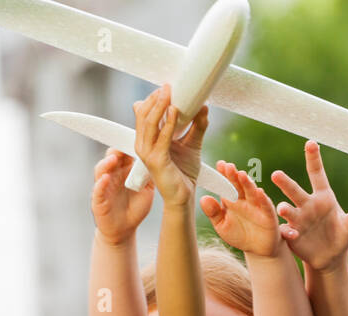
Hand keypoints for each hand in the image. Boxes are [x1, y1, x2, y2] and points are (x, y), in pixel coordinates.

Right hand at [92, 149, 153, 244]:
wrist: (124, 230)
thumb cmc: (135, 208)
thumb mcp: (147, 190)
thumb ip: (149, 176)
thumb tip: (159, 159)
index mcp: (124, 171)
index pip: (124, 153)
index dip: (129, 145)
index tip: (138, 138)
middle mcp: (112, 175)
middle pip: (111, 156)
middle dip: (117, 149)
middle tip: (125, 144)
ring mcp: (104, 186)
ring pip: (101, 169)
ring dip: (107, 163)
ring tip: (114, 158)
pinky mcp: (98, 200)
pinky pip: (97, 189)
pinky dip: (100, 183)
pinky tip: (106, 178)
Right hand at [133, 86, 205, 207]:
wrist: (183, 197)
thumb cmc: (184, 172)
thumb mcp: (192, 143)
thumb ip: (197, 125)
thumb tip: (204, 106)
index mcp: (147, 139)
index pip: (143, 113)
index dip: (153, 99)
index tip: (167, 87)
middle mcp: (143, 145)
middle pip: (143, 115)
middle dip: (155, 98)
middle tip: (168, 86)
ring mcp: (147, 153)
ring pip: (149, 124)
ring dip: (160, 106)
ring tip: (169, 93)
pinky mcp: (156, 161)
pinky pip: (162, 138)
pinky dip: (168, 124)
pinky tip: (175, 111)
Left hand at [200, 161, 281, 257]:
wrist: (258, 249)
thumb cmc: (239, 235)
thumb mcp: (222, 226)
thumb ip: (213, 213)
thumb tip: (203, 198)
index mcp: (232, 200)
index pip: (227, 184)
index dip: (223, 174)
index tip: (219, 165)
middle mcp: (245, 199)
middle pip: (239, 185)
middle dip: (233, 176)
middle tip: (228, 166)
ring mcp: (257, 206)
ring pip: (252, 192)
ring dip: (247, 183)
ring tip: (241, 175)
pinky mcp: (268, 215)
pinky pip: (265, 206)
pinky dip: (263, 199)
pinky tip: (259, 192)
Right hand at [271, 140, 347, 271]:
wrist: (329, 258)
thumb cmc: (340, 236)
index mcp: (323, 197)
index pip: (317, 174)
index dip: (314, 159)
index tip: (310, 143)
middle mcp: (307, 205)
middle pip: (295, 190)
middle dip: (285, 183)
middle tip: (276, 174)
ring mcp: (298, 220)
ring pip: (287, 210)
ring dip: (284, 208)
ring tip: (282, 208)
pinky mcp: (292, 235)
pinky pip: (287, 232)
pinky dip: (288, 232)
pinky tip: (293, 234)